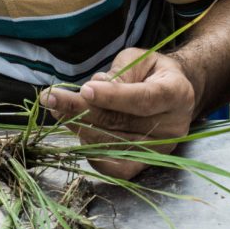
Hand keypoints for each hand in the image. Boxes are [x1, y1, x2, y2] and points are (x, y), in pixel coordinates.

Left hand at [41, 48, 196, 179]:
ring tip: (56, 109)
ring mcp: (159, 150)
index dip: (114, 96)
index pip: (144, 98)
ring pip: (114, 145)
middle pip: (122, 123)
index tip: (85, 90)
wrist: (171, 93)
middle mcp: (172, 126)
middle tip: (52, 97)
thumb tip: (94, 88)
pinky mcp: (146, 164)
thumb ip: (120, 72)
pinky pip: (116, 168)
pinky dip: (92, 152)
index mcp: (177, 93)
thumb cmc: (151, 72)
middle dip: (82, 110)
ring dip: (79, 128)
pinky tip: (74, 131)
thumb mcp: (139, 59)